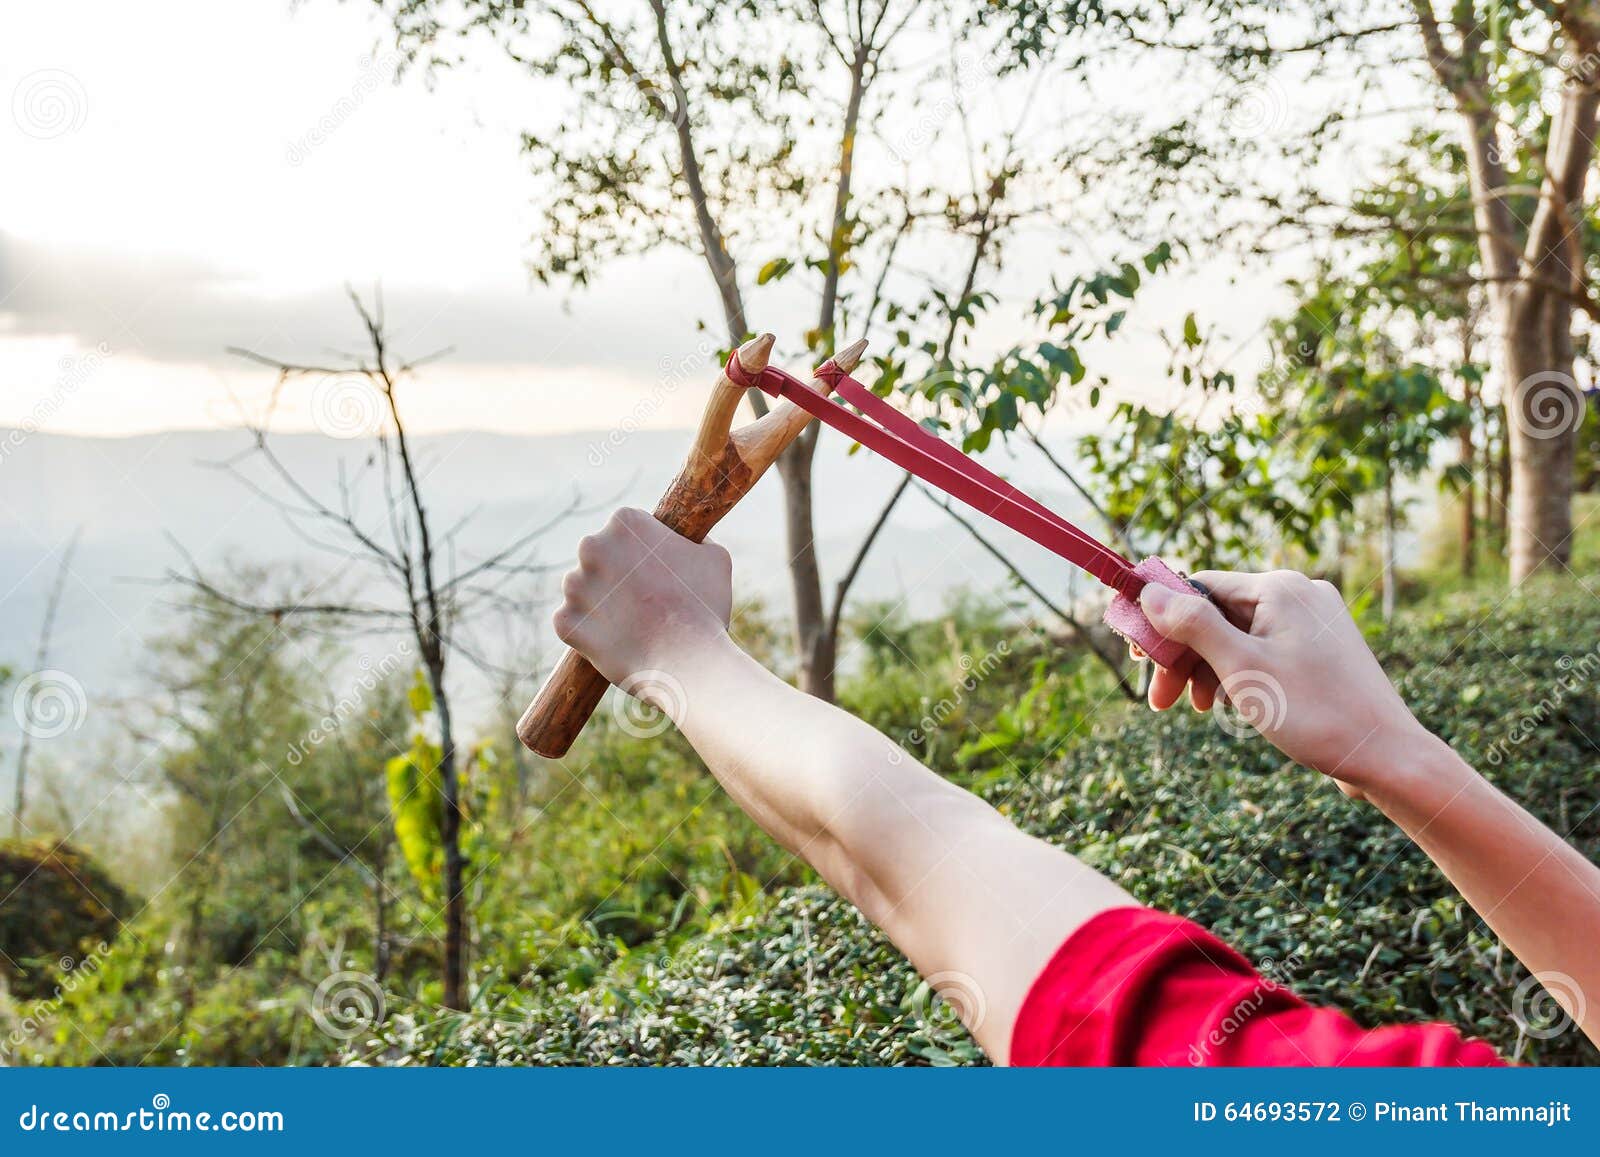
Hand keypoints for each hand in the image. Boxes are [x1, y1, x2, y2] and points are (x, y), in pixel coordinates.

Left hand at [552, 507, 732, 693]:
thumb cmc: (703, 608)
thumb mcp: (714, 557)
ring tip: (630, 623)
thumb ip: (695, 541)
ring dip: (599, 602)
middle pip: (599, 556)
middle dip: (614, 574)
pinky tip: (615, 640)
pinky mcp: (565, 621)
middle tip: (641, 599)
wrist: (686, 661)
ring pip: (582, 589)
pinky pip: (571, 623)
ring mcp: (575, 585)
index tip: (653, 571)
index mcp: (626, 523)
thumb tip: (688, 543)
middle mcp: (592, 546)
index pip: (625, 531)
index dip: (640, 552)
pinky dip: (587, 632)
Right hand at [1136, 570, 1434, 794]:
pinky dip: (1240, 674)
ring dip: (1208, 670)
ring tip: (1196, 710)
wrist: (1387, 756)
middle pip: (1218, 614)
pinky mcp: (1323, 650)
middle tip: (1158, 698)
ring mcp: (1315, 622)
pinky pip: (1265, 650)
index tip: (1135, 655)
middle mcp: (1299, 594)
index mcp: (1280, 589)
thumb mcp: (1241, 667)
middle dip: (1184, 657)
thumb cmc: (1314, 712)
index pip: (1201, 587)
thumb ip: (1192, 625)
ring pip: (1239, 636)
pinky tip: (1229, 704)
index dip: (1162, 620)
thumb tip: (1149, 589)